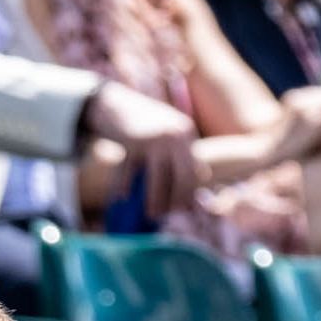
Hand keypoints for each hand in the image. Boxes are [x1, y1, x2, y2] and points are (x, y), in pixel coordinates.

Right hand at [79, 80, 199, 216]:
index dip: (189, 191)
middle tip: (167, 215)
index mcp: (186, 134)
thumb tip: (204, 178)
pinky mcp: (133, 142)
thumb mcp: (170, 135)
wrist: (116, 105)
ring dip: (155, 198)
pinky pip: (130, 171)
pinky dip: (126, 185)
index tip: (183, 209)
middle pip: (181, 174)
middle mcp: (174, 135)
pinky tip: (123, 197)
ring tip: (151, 214)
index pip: (193, 169)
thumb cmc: (144, 127)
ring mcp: (154, 138)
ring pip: (158, 177)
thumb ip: (184, 153)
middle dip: (175, 198)